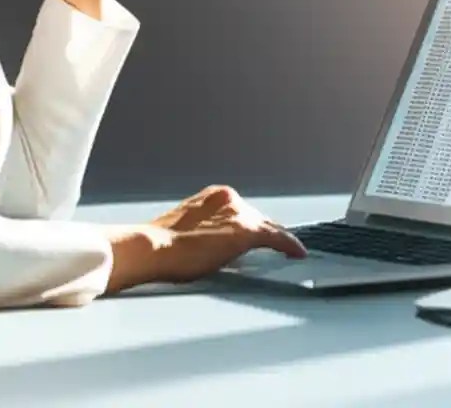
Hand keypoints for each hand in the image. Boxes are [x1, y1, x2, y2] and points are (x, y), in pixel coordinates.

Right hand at [103, 186, 306, 292]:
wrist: (152, 248)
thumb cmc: (161, 247)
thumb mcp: (187, 231)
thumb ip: (206, 232)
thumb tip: (218, 248)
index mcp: (214, 196)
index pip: (242, 213)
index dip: (253, 228)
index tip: (260, 239)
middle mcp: (230, 199)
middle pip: (258, 219)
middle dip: (266, 235)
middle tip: (275, 251)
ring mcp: (240, 214)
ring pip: (269, 228)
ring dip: (277, 241)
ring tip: (288, 253)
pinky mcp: (248, 231)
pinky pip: (278, 238)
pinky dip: (289, 246)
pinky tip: (297, 254)